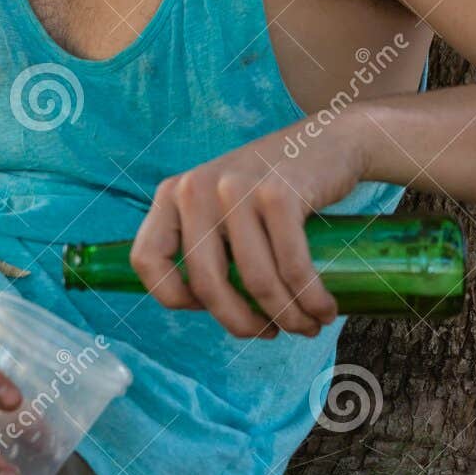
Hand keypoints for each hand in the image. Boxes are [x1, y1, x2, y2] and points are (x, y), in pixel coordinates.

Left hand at [129, 112, 369, 338]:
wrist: (329, 141)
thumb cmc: (274, 187)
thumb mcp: (222, 203)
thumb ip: (205, 242)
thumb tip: (208, 309)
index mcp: (174, 193)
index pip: (146, 260)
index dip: (173, 298)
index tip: (208, 310)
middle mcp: (197, 188)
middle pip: (207, 284)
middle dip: (241, 323)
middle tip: (269, 333)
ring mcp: (237, 189)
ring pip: (256, 281)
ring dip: (287, 317)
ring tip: (307, 326)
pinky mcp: (279, 194)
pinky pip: (292, 267)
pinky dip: (311, 299)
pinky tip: (323, 310)